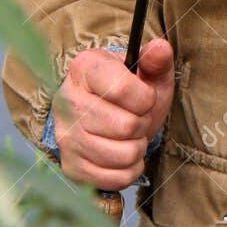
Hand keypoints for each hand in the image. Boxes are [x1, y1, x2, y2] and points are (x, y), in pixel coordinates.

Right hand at [52, 38, 174, 188]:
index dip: (145, 98)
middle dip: (142, 124)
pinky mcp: (70, 166)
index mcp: (84, 68)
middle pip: (126, 126)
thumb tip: (160, 47)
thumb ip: (157, 59)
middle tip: (136, 118)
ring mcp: (65, 136)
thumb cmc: (131, 92)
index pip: (122, 88)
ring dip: (137, 147)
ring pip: (123, 155)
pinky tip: (123, 154)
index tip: (144, 97)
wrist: (107, 115)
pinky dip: (130, 169)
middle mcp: (67, 101)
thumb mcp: (148, 73)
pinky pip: (115, 179)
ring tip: (130, 136)